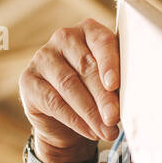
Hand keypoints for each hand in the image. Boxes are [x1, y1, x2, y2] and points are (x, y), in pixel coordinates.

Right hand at [18, 18, 120, 162]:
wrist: (64, 117)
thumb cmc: (93, 93)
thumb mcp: (109, 84)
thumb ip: (118, 85)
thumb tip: (133, 101)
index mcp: (89, 31)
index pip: (101, 42)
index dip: (110, 63)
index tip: (114, 85)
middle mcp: (64, 38)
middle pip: (86, 66)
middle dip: (103, 96)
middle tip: (115, 118)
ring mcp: (43, 57)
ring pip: (69, 85)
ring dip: (90, 112)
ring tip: (106, 130)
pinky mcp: (28, 80)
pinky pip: (54, 102)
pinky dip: (75, 120)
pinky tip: (90, 131)